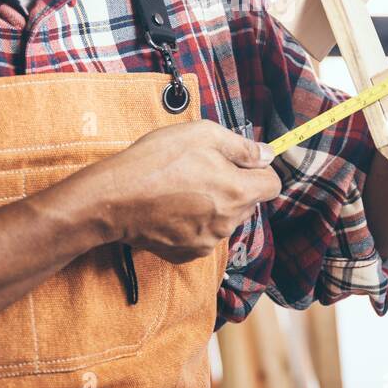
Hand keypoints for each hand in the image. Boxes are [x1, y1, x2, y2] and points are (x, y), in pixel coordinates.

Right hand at [85, 119, 280, 262]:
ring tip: (182, 187)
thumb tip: (266, 154)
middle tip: (203, 169)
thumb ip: (242, 147)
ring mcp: (207, 241)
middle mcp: (228, 222)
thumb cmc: (157, 161)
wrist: (114, 198)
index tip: (239, 162)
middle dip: (234, 185)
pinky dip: (193, 221)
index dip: (259, 169)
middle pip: (248, 202)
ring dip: (213, 203)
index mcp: (238, 192)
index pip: (273, 184)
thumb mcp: (203, 135)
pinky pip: (202, 234)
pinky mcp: (187, 253)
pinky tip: (172, 206)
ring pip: (224, 218)